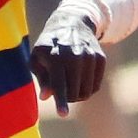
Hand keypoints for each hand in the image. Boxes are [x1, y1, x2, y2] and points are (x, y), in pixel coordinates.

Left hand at [30, 3, 106, 119]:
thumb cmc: (49, 45)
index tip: (63, 114)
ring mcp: (90, 57)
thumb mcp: (37, 58)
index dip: (60, 101)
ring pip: (86, 91)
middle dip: (66, 98)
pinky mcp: (100, 59)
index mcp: (55, 56)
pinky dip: (87, 88)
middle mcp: (75, 56)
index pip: (58, 84)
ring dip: (77, 95)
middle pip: (74, 92)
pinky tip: (80, 78)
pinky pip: (95, 86)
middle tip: (61, 90)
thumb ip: (41, 78)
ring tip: (69, 84)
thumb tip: (46, 97)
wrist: (73, 23)